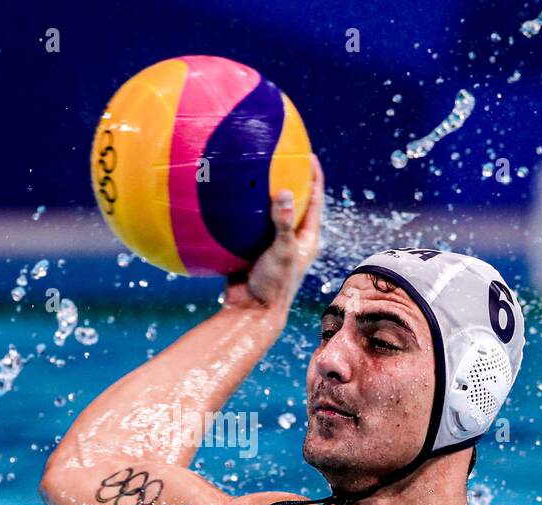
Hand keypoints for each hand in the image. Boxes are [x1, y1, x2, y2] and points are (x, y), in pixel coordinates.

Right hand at [224, 154, 323, 314]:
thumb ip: (282, 223)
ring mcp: (269, 244)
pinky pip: (244, 227)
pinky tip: (226, 199)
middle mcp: (290, 239)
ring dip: (260, 196)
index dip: (314, 176)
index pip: (315, 200)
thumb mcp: (283, 253)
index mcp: (306, 238)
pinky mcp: (249, 250)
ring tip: (250, 171)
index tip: (307, 155)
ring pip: (266, 214)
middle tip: (277, 156)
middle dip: (287, 179)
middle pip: (292, 202)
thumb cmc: (274, 286)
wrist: (249, 312)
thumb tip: (283, 192)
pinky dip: (238, 214)